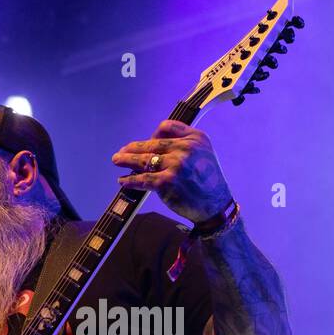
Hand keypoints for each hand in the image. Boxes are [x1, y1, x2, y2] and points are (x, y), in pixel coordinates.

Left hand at [112, 119, 233, 223]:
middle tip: (121, 152)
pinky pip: (143, 179)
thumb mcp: (203, 153)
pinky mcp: (167, 182)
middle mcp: (186, 148)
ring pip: (144, 159)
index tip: (146, 143)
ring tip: (117, 160)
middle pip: (152, 144)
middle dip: (133, 148)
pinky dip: (130, 180)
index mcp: (195, 138)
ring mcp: (176, 165)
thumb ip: (183, 143)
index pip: (166, 128)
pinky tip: (123, 180)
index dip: (153, 135)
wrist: (216, 206)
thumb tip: (153, 142)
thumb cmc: (208, 182)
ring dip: (126, 160)